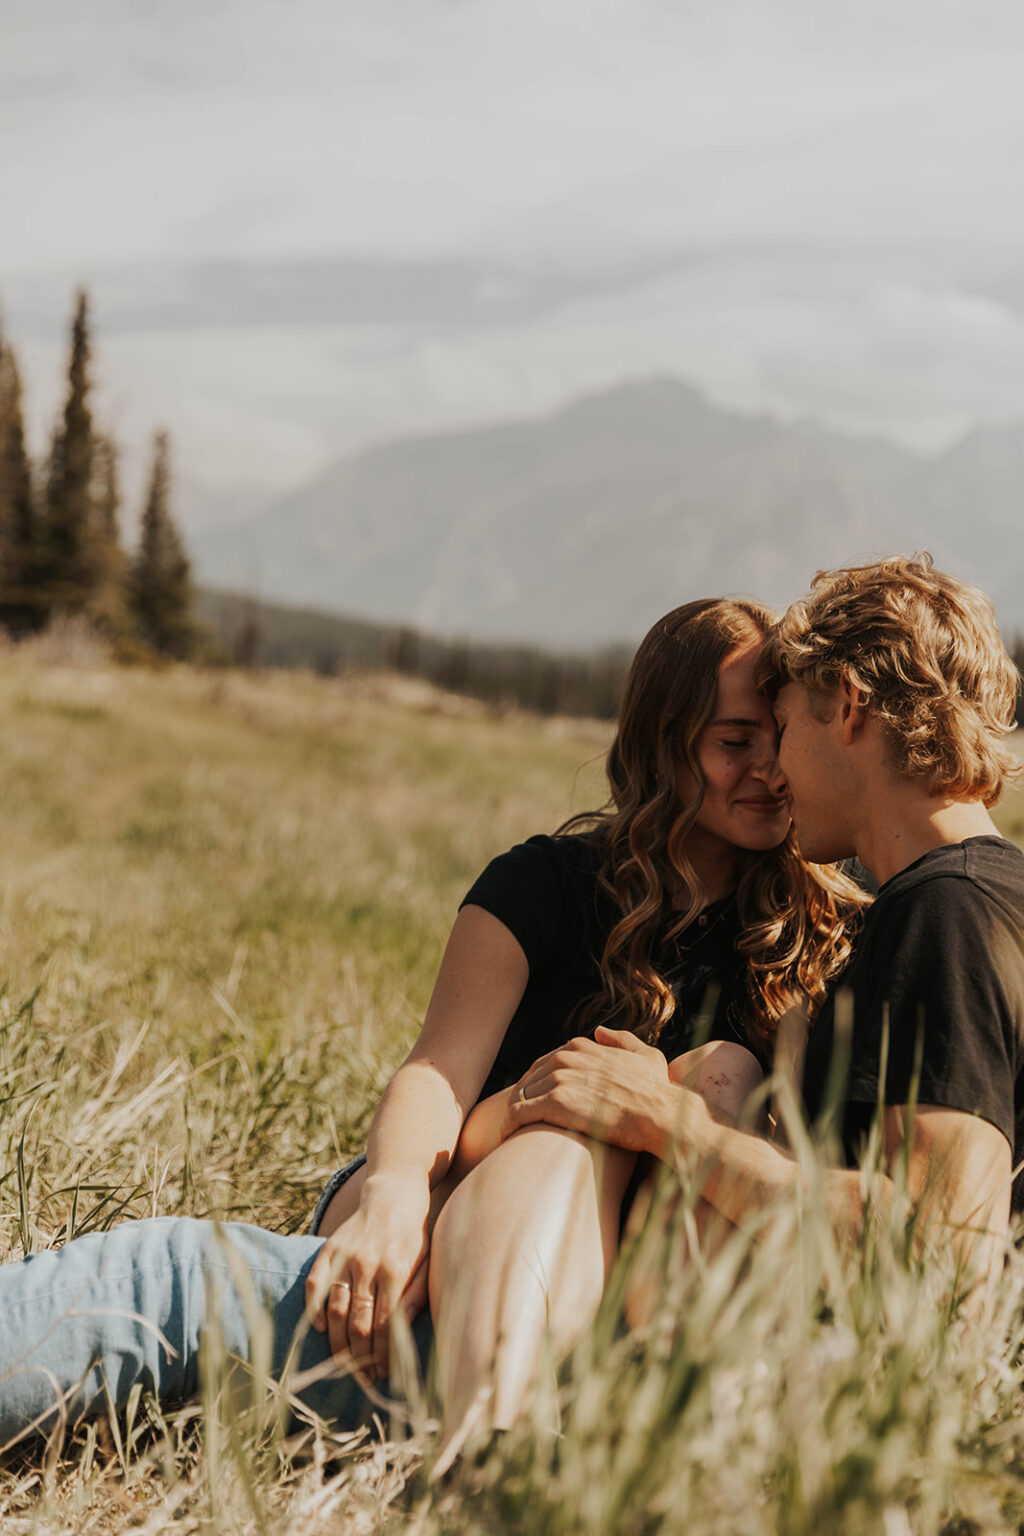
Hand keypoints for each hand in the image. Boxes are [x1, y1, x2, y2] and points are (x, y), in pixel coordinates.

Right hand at [305, 1172, 429, 1380]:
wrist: (393, 1194)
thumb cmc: (415, 1234)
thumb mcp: (426, 1262)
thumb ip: (417, 1295)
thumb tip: (403, 1331)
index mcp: (396, 1269)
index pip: (385, 1326)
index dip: (383, 1355)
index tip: (384, 1374)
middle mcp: (367, 1264)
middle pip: (359, 1324)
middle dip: (361, 1358)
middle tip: (365, 1378)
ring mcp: (345, 1257)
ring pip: (336, 1310)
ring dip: (339, 1344)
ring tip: (345, 1366)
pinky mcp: (329, 1249)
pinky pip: (315, 1284)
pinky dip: (315, 1310)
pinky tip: (322, 1330)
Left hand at [504, 1026, 673, 1151]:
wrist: (659, 1114)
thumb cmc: (657, 1090)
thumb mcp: (646, 1055)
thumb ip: (621, 1039)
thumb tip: (599, 1031)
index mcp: (580, 1046)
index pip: (544, 1063)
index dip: (539, 1084)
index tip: (538, 1103)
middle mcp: (565, 1058)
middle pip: (528, 1079)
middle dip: (524, 1099)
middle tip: (522, 1122)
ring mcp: (558, 1079)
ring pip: (520, 1095)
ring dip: (516, 1114)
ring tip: (514, 1133)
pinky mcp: (554, 1103)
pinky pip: (517, 1113)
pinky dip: (509, 1125)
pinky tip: (510, 1139)